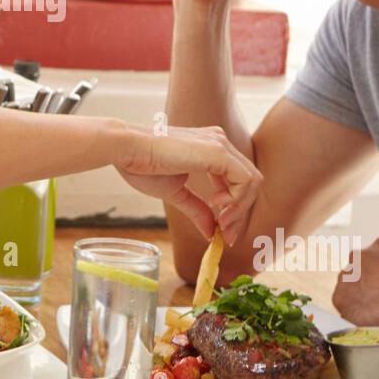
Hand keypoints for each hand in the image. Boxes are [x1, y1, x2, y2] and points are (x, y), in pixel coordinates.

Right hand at [115, 124, 261, 243]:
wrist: (126, 149)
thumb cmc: (143, 165)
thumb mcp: (176, 193)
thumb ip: (198, 210)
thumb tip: (212, 233)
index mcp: (211, 149)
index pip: (238, 181)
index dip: (236, 210)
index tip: (224, 232)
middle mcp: (219, 142)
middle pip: (249, 183)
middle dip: (241, 213)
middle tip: (226, 235)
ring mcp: (220, 144)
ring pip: (252, 181)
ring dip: (240, 209)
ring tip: (221, 223)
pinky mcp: (217, 151)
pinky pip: (245, 179)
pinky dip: (237, 199)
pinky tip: (216, 206)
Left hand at [331, 236, 378, 324]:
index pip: (376, 259)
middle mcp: (360, 256)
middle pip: (358, 272)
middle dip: (366, 287)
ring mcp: (347, 276)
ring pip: (349, 291)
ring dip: (359, 302)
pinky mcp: (340, 297)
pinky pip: (345, 310)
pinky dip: (355, 318)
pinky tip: (371, 324)